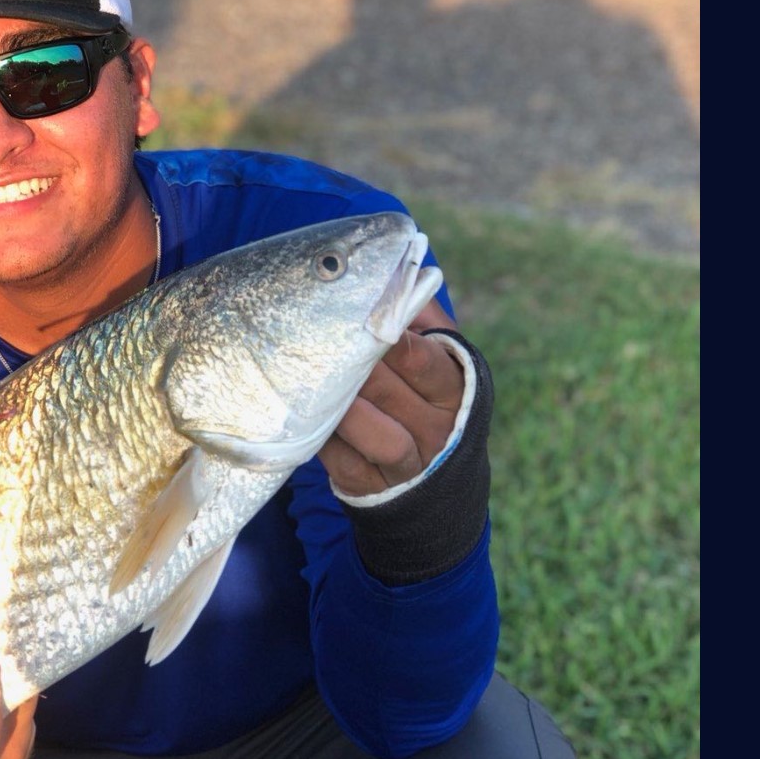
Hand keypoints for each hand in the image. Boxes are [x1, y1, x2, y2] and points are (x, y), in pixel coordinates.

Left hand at [320, 298, 464, 495]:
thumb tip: (394, 272)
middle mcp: (437, 429)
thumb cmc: (428, 398)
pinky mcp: (371, 486)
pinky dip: (323, 439)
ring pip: (375, 435)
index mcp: (455, 389)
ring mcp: (406, 464)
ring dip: (343, 407)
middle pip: (389, 391)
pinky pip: (342, 462)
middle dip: (354, 365)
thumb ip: (423, 317)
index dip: (390, 339)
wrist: (433, 476)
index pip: (423, 359)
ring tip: (314, 382)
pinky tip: (305, 416)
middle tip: (320, 342)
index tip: (360, 318)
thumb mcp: (440, 358)